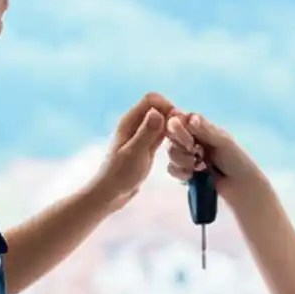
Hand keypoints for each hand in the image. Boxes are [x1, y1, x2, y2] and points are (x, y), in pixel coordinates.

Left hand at [93, 92, 173, 209]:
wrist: (110, 194)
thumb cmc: (119, 175)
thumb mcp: (134, 153)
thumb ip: (146, 133)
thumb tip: (158, 112)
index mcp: (129, 121)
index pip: (152, 99)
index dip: (167, 106)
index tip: (178, 123)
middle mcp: (135, 124)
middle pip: (159, 108)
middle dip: (173, 116)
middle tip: (184, 136)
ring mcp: (142, 135)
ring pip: (162, 121)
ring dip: (174, 127)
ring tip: (183, 142)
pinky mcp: (147, 146)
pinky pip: (162, 133)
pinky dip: (170, 136)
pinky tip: (177, 147)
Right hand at [164, 112, 263, 198]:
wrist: (240, 186)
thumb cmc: (236, 160)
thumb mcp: (224, 142)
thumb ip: (206, 131)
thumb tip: (190, 119)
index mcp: (200, 126)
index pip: (179, 118)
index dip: (177, 127)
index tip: (189, 140)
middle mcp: (191, 138)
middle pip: (171, 135)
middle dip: (182, 146)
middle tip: (198, 153)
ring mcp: (186, 154)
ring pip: (171, 152)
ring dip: (183, 160)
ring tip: (200, 166)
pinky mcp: (184, 171)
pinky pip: (171, 168)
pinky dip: (181, 172)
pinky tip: (192, 176)